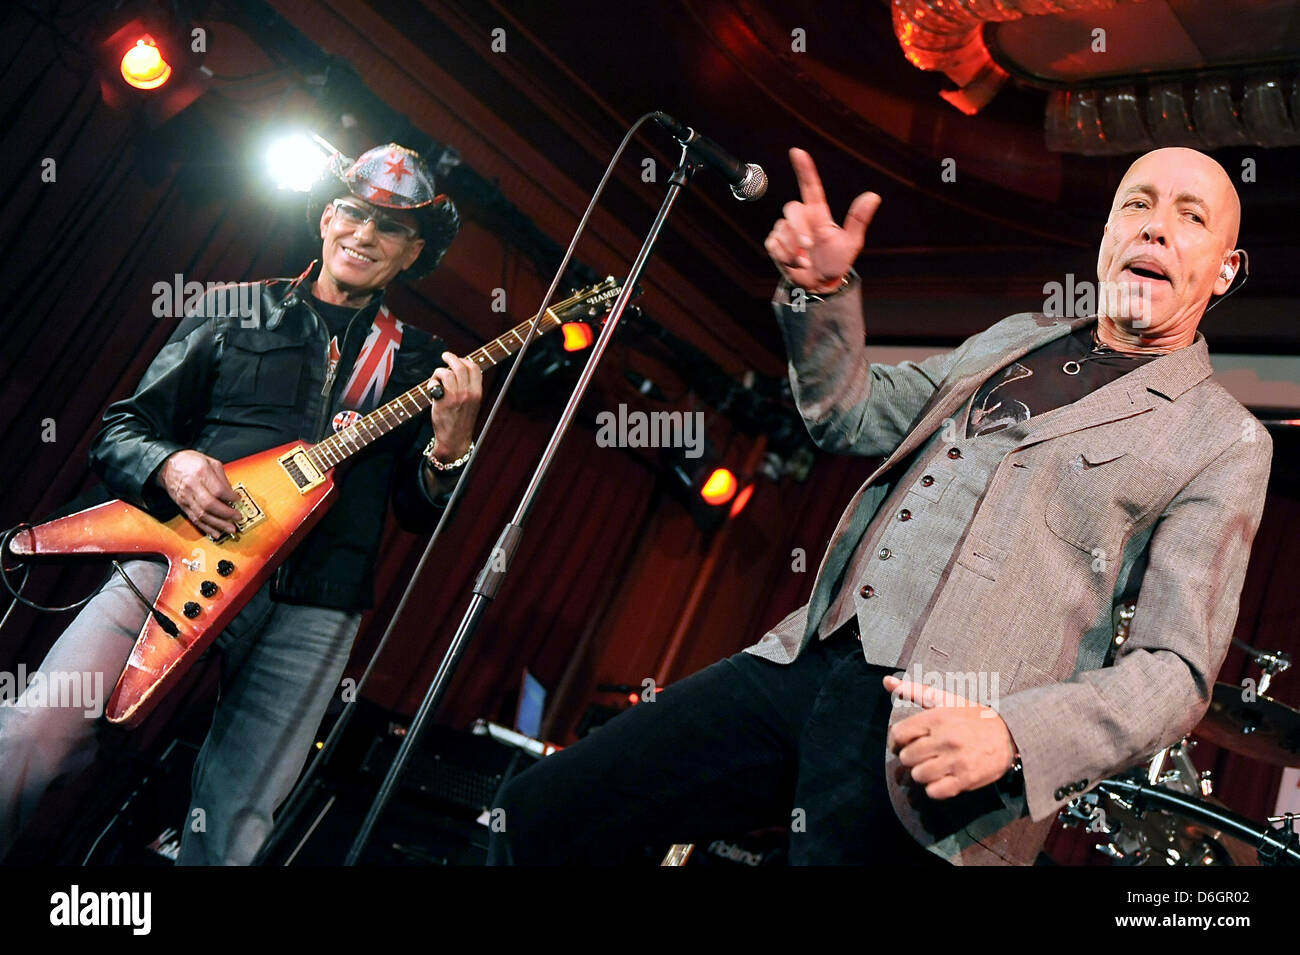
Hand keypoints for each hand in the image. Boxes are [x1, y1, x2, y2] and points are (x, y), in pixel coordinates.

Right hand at [157, 450, 240, 538]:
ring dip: (218, 524)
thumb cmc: (190, 461)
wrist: (168, 465)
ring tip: (230, 528)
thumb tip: (232, 494)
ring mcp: (186, 498)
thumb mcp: (210, 462)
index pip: (218, 490)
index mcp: (201, 473)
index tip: (238, 500)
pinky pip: (194, 519)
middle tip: (238, 517)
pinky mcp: (182, 506)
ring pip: (202, 515)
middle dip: (226, 514)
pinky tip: (215, 533)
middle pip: (210, 505)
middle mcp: (192, 486)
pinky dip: (206, 528)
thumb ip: (222, 478)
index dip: (230, 497)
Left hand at [427, 352, 482, 462]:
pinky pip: (437, 382)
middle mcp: (469, 393)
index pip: (475, 368)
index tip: (458, 360)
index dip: (465, 360)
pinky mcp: (444, 401)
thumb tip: (456, 371)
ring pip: (448, 372)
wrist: (454, 440)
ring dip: (440, 371)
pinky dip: (433, 381)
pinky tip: (431, 388)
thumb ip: (468, 388)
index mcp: (478, 393)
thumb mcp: (471, 404)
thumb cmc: (460, 422)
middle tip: (445, 356)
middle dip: (451, 358)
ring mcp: (456, 397)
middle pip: (461, 366)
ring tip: (436, 378)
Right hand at [764, 148, 880, 292]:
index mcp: (818, 214)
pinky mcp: (775, 243)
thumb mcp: (851, 242)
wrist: (819, 284)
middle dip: (798, 230)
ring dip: (793, 250)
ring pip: (782, 230)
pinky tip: (794, 262)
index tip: (797, 152)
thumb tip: (873, 196)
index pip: (810, 187)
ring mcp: (786, 230)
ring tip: (805, 261)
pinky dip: (784, 256)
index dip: (804, 169)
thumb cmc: (836, 261)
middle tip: (808, 248)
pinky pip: (774, 244)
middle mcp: (801, 218)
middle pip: (791, 209)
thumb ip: (859, 219)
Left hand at [883, 674, 1016, 800]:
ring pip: (918, 775)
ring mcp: (956, 760)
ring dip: (921, 773)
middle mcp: (945, 739)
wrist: (1010, 735)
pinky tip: (941, 778)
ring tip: (932, 766)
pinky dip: (934, 788)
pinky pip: (935, 792)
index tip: (902, 744)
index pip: (898, 734)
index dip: (896, 741)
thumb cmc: (973, 716)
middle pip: (906, 757)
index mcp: (937, 718)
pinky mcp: (966, 779)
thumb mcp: (945, 699)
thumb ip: (913, 691)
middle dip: (910, 757)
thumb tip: (886, 681)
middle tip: (921, 755)